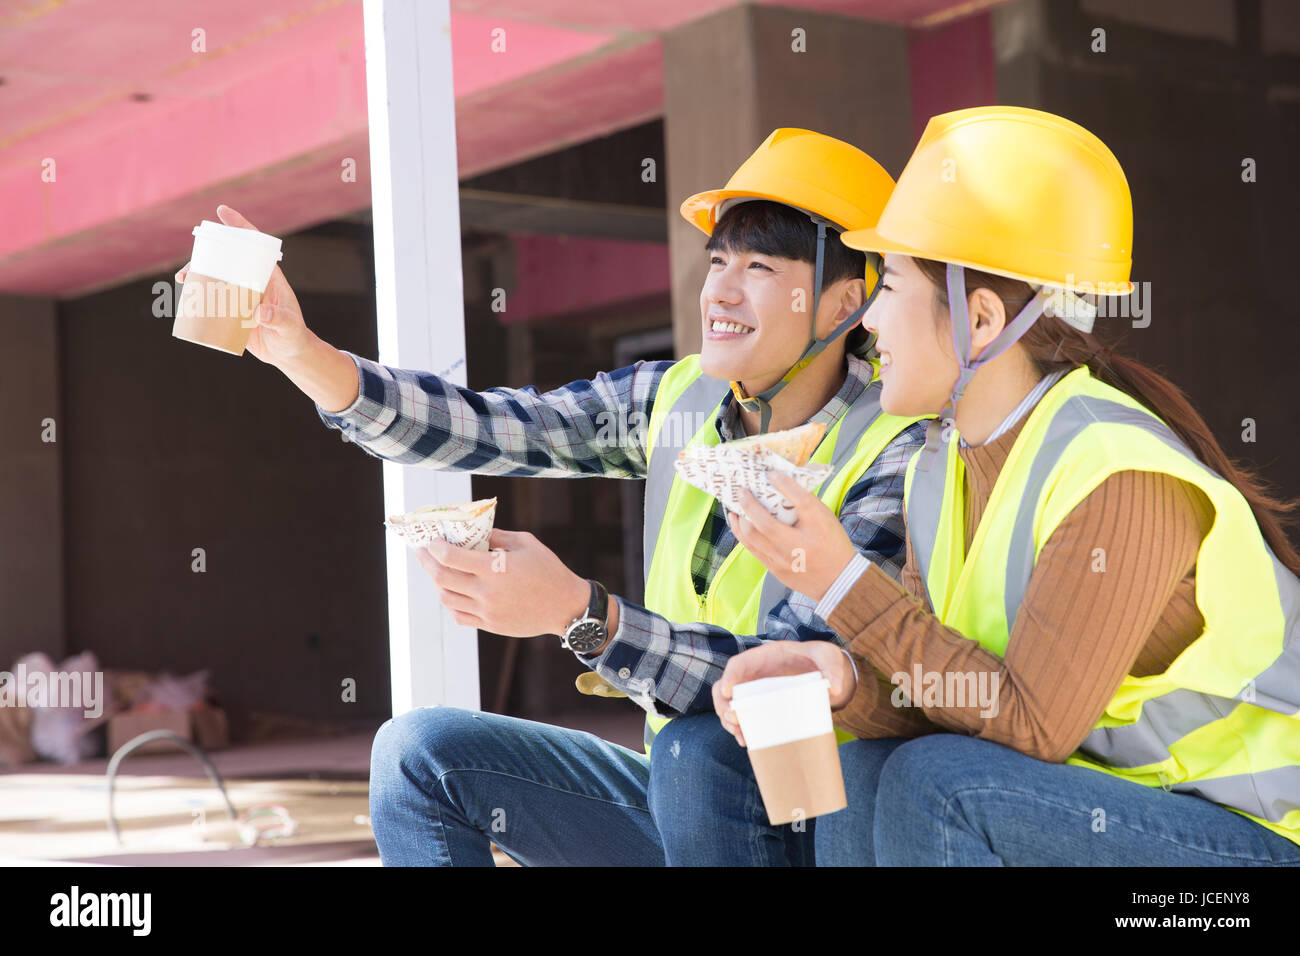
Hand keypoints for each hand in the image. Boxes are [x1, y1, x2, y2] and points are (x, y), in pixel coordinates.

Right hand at [175, 204, 314, 367]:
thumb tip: (260, 313)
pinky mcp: (232, 311)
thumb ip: (279, 320)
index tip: (222, 211)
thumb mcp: (289, 328)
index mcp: (268, 276)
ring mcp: (240, 295)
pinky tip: (186, 297)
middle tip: (190, 266)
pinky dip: (197, 295)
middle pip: (227, 260)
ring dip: (197, 274)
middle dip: (206, 256)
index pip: (254, 245)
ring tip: (184, 280)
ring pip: (216, 277)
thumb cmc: (293, 337)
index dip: (239, 226)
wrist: (288, 354)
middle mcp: (252, 281)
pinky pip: (212, 298)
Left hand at [414, 528, 591, 637]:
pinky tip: (451, 592)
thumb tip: (473, 533)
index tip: (431, 540)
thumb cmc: (548, 570)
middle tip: (422, 552)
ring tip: (436, 571)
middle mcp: (486, 592)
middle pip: (442, 578)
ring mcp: (487, 611)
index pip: (451, 557)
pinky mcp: (490, 625)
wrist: (566, 606)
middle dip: (427, 562)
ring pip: (447, 598)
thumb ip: (497, 536)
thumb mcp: (525, 543)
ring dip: (436, 583)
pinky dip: (450, 603)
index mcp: (495, 568)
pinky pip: (459, 616)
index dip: (435, 547)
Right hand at [712, 641, 856, 746]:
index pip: (738, 663)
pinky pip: (743, 717)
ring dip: (730, 721)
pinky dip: (742, 730)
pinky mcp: (760, 706)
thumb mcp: (828, 657)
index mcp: (765, 657)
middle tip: (733, 721)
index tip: (726, 691)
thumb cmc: (821, 659)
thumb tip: (834, 688)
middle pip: (726, 687)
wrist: (824, 672)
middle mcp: (754, 674)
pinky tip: (747, 742)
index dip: (729, 676)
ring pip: (730, 705)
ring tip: (740, 736)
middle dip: (724, 705)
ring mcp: (755, 691)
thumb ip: (831, 667)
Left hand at [726, 471, 857, 603]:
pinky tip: (740, 525)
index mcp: (813, 532)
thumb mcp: (825, 518)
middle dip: (747, 505)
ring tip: (733, 508)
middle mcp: (795, 548)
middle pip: (763, 524)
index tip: (771, 473)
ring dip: (738, 521)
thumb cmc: (832, 544)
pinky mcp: (774, 569)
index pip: (800, 501)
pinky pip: (752, 549)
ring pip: (750, 539)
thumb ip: (804, 500)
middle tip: (741, 490)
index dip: (784, 485)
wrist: (838, 579)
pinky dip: (743, 534)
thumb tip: (780, 481)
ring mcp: (781, 561)